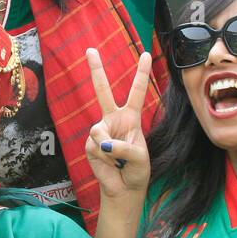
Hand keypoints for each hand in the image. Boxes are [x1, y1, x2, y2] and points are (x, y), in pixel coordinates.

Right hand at [84, 49, 151, 196]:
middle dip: (95, 70)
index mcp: (131, 117)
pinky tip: (110, 164)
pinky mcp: (89, 144)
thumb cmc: (137, 170)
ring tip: (119, 160)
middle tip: (90, 49)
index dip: (141, 73)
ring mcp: (100, 131)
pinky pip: (96, 146)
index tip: (146, 54)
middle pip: (103, 91)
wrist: (123, 188)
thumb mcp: (140, 157)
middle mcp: (114, 119)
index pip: (137, 91)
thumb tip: (104, 143)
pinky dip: (105, 157)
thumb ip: (125, 147)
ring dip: (112, 150)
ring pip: (99, 131)